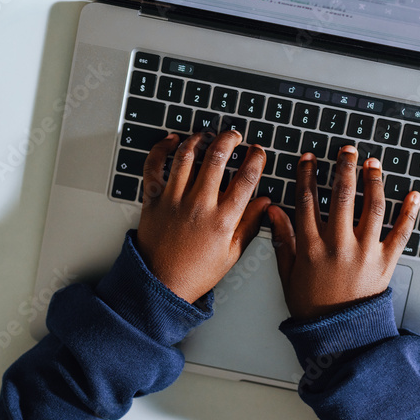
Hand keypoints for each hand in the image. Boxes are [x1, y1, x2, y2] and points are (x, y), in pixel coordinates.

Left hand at [136, 130, 269, 302]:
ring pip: (187, 155)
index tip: (258, 151)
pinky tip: (173, 140)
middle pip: (217, 158)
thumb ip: (249, 224)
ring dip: (199, 138)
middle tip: (234, 135)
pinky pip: (155, 166)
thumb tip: (265, 202)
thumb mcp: (231, 253)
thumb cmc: (196, 273)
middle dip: (229, 139)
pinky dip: (162, 148)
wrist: (159, 284)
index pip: (246, 179)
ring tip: (207, 135)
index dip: (255, 159)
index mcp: (222, 219)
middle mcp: (199, 204)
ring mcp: (174, 200)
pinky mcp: (153, 200)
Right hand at [268, 146, 419, 319]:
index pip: (307, 201)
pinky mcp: (386, 263)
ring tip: (373, 164)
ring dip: (374, 181)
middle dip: (344, 168)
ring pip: (372, 207)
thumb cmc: (313, 308)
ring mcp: (364, 253)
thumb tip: (273, 210)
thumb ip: (282, 240)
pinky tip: (414, 194)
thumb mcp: (288, 275)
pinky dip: (410, 212)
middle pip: (342, 196)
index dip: (307, 175)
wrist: (340, 337)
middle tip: (347, 150)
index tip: (309, 159)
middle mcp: (338, 245)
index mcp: (311, 247)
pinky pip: (401, 232)